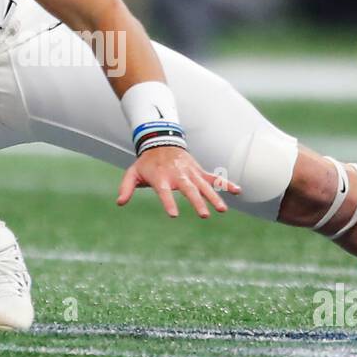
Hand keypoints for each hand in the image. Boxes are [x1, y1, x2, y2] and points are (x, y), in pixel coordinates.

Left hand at [116, 146, 240, 217]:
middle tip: (205, 215)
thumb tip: (119, 202)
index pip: (164, 192)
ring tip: (223, 210)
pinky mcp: (199, 171)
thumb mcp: (133, 172)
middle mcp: (178, 175)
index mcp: (161, 177)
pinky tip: (238, 191)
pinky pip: (214, 177)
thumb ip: (126, 187)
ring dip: (214, 196)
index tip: (174, 215)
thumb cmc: (146, 163)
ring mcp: (191, 172)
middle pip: (189, 189)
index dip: (168, 203)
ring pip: (204, 185)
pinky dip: (225, 183)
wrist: (161, 141)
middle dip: (197, 202)